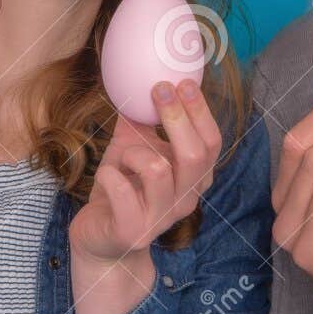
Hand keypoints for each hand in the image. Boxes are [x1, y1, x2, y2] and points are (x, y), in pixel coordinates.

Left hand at [67, 78, 220, 313]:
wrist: (100, 239)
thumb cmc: (121, 188)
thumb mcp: (134, 148)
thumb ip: (141, 119)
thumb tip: (140, 74)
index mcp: (194, 178)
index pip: (213, 142)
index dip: (200, 111)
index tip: (182, 81)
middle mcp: (186, 199)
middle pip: (196, 155)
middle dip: (178, 117)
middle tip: (159, 90)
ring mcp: (161, 217)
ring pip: (158, 169)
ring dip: (135, 151)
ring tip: (122, 155)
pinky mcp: (133, 230)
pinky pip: (122, 190)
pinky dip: (111, 174)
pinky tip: (107, 176)